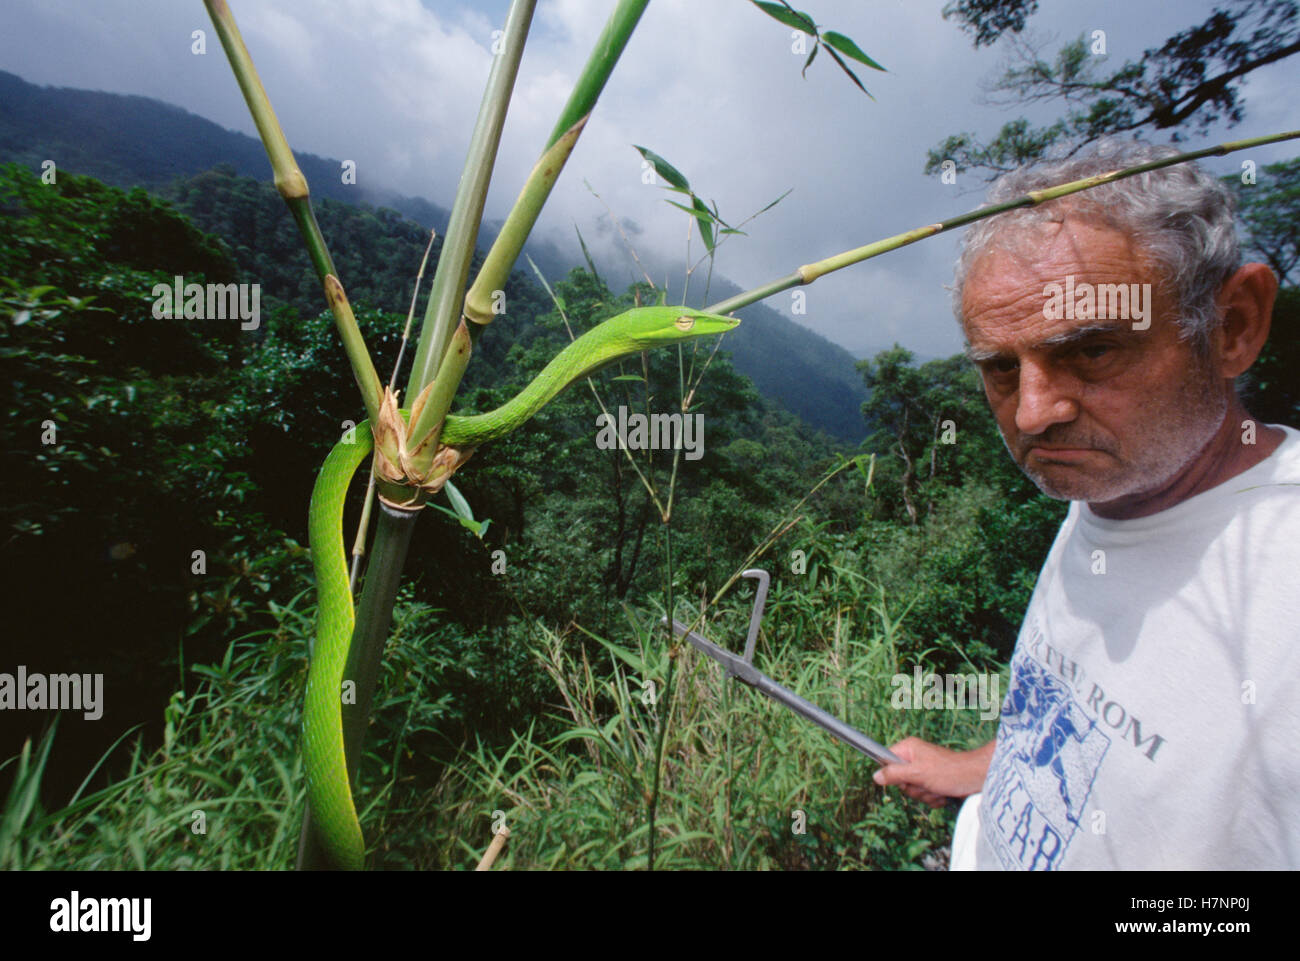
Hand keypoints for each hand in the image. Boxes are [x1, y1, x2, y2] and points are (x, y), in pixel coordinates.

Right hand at [872, 737, 991, 808]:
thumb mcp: (917, 773)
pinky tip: (943, 794)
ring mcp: (925, 771)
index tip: (905, 779)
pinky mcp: (934, 783)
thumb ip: (894, 774)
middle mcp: (915, 758)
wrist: (976, 779)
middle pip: (900, 780)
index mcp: (909, 749)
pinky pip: (924, 796)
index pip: (886, 761)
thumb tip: (875, 776)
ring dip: (925, 795)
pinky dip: (933, 799)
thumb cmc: (950, 772)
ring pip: (913, 790)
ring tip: (937, 789)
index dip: (893, 774)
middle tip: (925, 784)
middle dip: (913, 788)